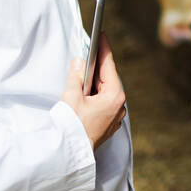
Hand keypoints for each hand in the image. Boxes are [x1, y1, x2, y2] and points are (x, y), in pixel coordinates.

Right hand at [61, 31, 126, 149]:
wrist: (71, 154)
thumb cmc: (72, 127)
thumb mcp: (71, 97)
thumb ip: (76, 76)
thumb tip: (79, 61)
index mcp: (114, 96)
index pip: (109, 66)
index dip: (104, 49)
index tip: (102, 35)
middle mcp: (119, 106)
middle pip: (108, 78)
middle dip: (97, 65)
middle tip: (90, 49)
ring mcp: (115, 115)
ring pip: (106, 91)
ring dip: (95, 80)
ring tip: (85, 67)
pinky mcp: (108, 123)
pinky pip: (104, 102)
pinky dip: (95, 93)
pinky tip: (86, 89)